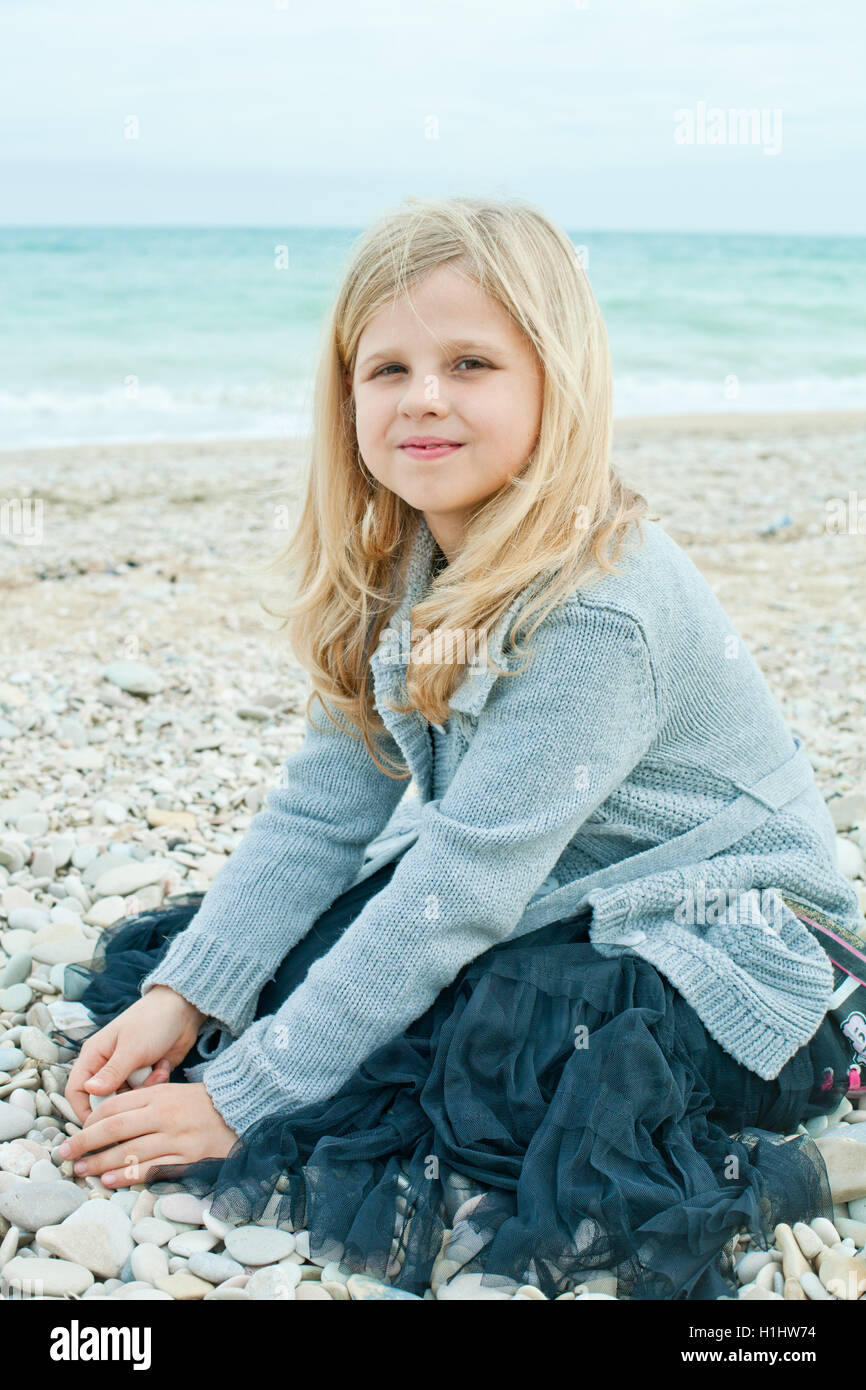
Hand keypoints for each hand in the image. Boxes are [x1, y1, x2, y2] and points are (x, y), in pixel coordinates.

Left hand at [57, 1081, 238, 1186]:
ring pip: (128, 1152)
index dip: (90, 1121)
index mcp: (159, 1094)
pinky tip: (110, 1181)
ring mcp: (176, 1138)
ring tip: (82, 1171)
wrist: (241, 1112)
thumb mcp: (171, 1091)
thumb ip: (142, 1100)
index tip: (76, 1133)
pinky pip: (151, 1169)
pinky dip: (127, 1177)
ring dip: (100, 1164)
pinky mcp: (188, 1159)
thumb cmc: (200, 1103)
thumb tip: (105, 1117)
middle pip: (114, 1129)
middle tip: (65, 1153)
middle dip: (84, 1142)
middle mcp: (165, 1115)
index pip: (114, 1106)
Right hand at [65, 986, 206, 1125]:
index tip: (99, 1125)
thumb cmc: (153, 1020)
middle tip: (142, 1088)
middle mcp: (106, 1066)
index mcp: (94, 1056)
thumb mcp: (132, 1047)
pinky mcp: (144, 1075)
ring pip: (126, 1100)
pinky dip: (155, 1084)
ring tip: (158, 1070)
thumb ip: (112, 1072)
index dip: (83, 1111)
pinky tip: (164, 1066)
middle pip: (103, 1100)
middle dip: (123, 1100)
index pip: (76, 1091)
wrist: (183, 1010)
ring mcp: (125, 1072)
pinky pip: (144, 1093)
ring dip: (144, 1090)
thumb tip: (88, 1091)